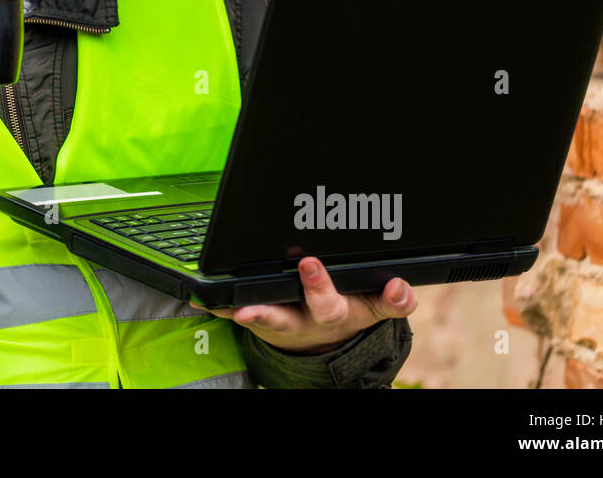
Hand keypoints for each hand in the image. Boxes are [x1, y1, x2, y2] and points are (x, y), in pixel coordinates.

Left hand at [189, 256, 416, 353]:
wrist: (320, 340)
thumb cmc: (346, 309)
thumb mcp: (373, 307)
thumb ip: (393, 300)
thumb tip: (400, 287)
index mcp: (336, 312)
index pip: (336, 301)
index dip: (327, 286)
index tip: (317, 263)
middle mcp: (306, 318)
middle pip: (301, 311)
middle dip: (302, 293)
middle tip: (305, 266)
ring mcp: (280, 320)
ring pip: (267, 316)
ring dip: (252, 310)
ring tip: (237, 306)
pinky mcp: (257, 318)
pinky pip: (234, 311)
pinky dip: (218, 305)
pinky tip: (202, 297)